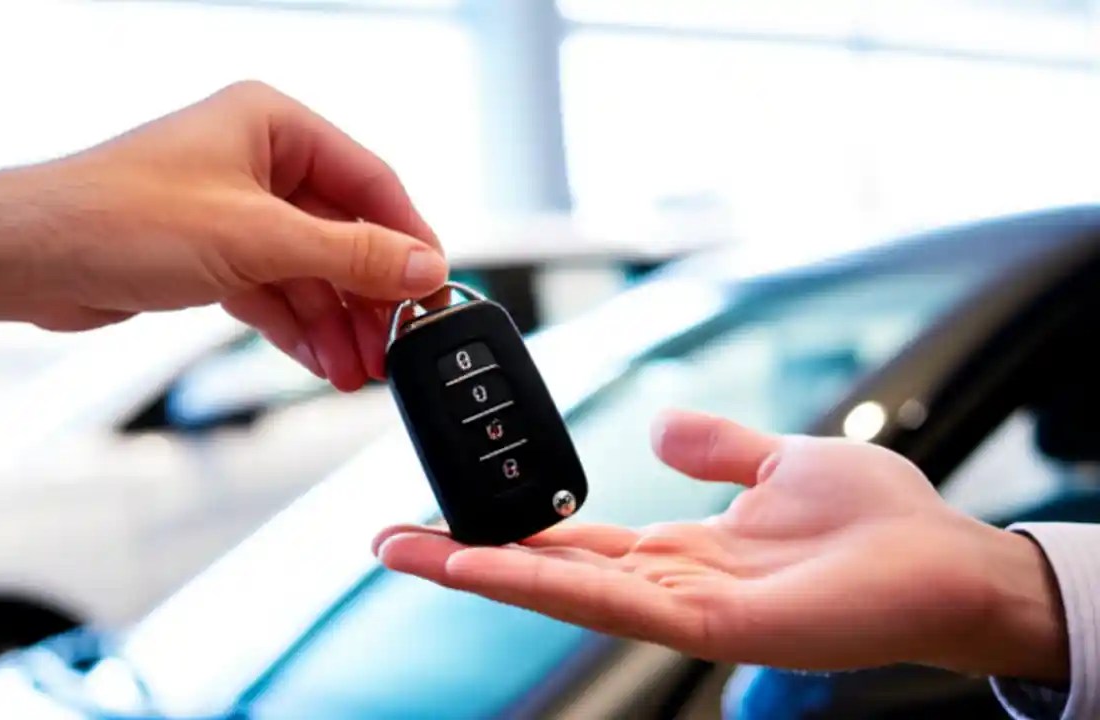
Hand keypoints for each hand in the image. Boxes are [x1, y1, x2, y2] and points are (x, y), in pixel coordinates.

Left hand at [0, 81, 446, 382]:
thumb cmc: (118, 218)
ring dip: (335, 323)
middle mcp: (256, 160)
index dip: (409, 239)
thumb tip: (423, 267)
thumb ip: (351, 255)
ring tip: (356, 370)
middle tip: (394, 346)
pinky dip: (296, 328)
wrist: (28, 259)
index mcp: (272, 124)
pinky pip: (274, 291)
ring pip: (310, 270)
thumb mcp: (257, 239)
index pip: (370, 181)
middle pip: (343, 232)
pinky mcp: (211, 253)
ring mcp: (234, 209)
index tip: (436, 289)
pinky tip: (319, 362)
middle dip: (368, 296)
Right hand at [374, 410, 1068, 683]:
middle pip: (548, 571)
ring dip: (483, 573)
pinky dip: (544, 584)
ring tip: (411, 554)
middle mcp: (670, 584)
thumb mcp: (779, 461)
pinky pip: (614, 601)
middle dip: (467, 557)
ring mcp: (686, 609)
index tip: (447, 509)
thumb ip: (715, 447)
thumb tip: (655, 426)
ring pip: (563, 590)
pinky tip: (490, 568)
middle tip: (389, 541)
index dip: (509, 529)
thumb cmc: (881, 522)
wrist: (950, 561)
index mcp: (681, 549)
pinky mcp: (713, 623)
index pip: (573, 541)